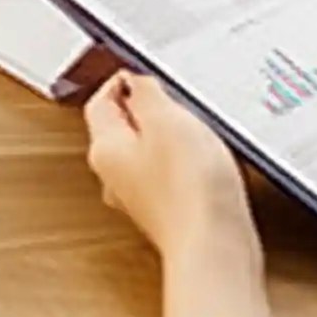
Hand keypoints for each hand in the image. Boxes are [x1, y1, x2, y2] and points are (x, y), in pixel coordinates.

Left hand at [84, 72, 272, 316]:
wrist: (215, 245)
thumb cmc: (190, 190)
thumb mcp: (169, 120)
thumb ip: (148, 94)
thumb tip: (137, 82)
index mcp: (106, 151)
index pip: (101, 102)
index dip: (123, 80)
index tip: (145, 70)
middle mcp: (116, 178)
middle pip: (124, 129)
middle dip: (148, 110)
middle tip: (176, 99)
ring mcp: (142, 197)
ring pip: (148, 153)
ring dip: (170, 137)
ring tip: (197, 130)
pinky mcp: (169, 211)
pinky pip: (170, 175)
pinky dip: (185, 163)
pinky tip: (208, 163)